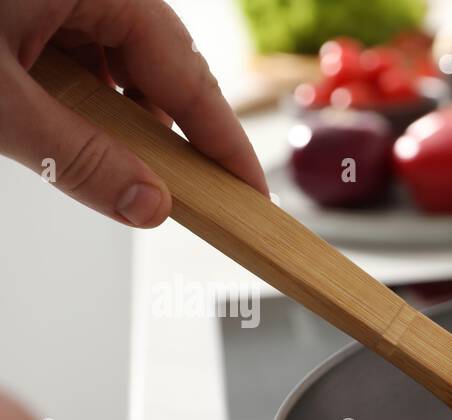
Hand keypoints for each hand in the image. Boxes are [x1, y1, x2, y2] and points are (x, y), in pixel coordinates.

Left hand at [0, 0, 266, 226]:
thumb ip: (73, 156)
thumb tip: (149, 205)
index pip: (191, 74)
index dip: (227, 141)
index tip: (254, 193)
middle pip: (162, 67)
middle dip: (168, 132)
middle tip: (183, 194)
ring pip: (120, 63)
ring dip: (115, 115)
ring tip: (91, 153)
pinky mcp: (34, 6)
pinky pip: (81, 53)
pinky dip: (80, 95)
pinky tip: (57, 119)